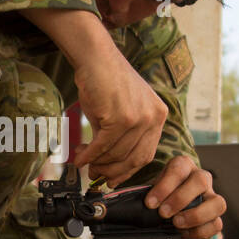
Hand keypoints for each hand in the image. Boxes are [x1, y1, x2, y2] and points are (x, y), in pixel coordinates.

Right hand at [72, 49, 167, 186]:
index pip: (146, 154)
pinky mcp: (120, 118)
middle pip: (133, 159)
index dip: (127, 171)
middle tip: (96, 175)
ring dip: (97, 163)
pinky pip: (103, 146)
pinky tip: (79, 157)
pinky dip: (89, 155)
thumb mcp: (124, 110)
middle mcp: (153, 118)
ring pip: (116, 154)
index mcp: (158, 116)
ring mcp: (139, 118)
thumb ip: (123, 136)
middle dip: (112, 172)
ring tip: (83, 162)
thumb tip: (107, 164)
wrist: (96, 58)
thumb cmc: (106, 81)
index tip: (113, 179)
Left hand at [145, 155, 224, 238]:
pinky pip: (217, 223)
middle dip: (180, 199)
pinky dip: (200, 231)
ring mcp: (211, 196)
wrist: (170, 200)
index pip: (178, 168)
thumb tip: (131, 208)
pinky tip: (184, 232)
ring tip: (177, 223)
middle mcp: (201, 178)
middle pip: (201, 180)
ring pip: (217, 203)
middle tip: (163, 213)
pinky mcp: (214, 215)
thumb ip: (146, 194)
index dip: (164, 186)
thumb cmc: (162, 193)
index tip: (150, 202)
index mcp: (184, 166)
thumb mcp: (152, 187)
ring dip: (196, 215)